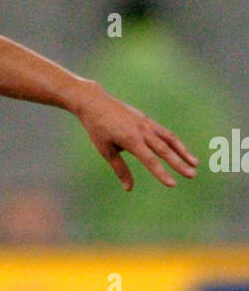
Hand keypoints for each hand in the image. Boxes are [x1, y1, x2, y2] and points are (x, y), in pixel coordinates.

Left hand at [73, 84, 198, 190]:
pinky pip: (163, 132)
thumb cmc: (97, 129)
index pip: (150, 160)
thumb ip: (120, 169)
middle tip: (192, 175)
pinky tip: (181, 150)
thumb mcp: (106, 151)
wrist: (95, 102)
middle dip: (179, 164)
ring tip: (195, 163)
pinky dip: (174, 141)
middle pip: (164, 150)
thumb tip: (129, 189)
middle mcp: (142, 131)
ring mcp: (146, 123)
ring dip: (183, 151)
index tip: (173, 184)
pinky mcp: (146, 119)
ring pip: (169, 139)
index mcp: (131, 140)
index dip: (161, 173)